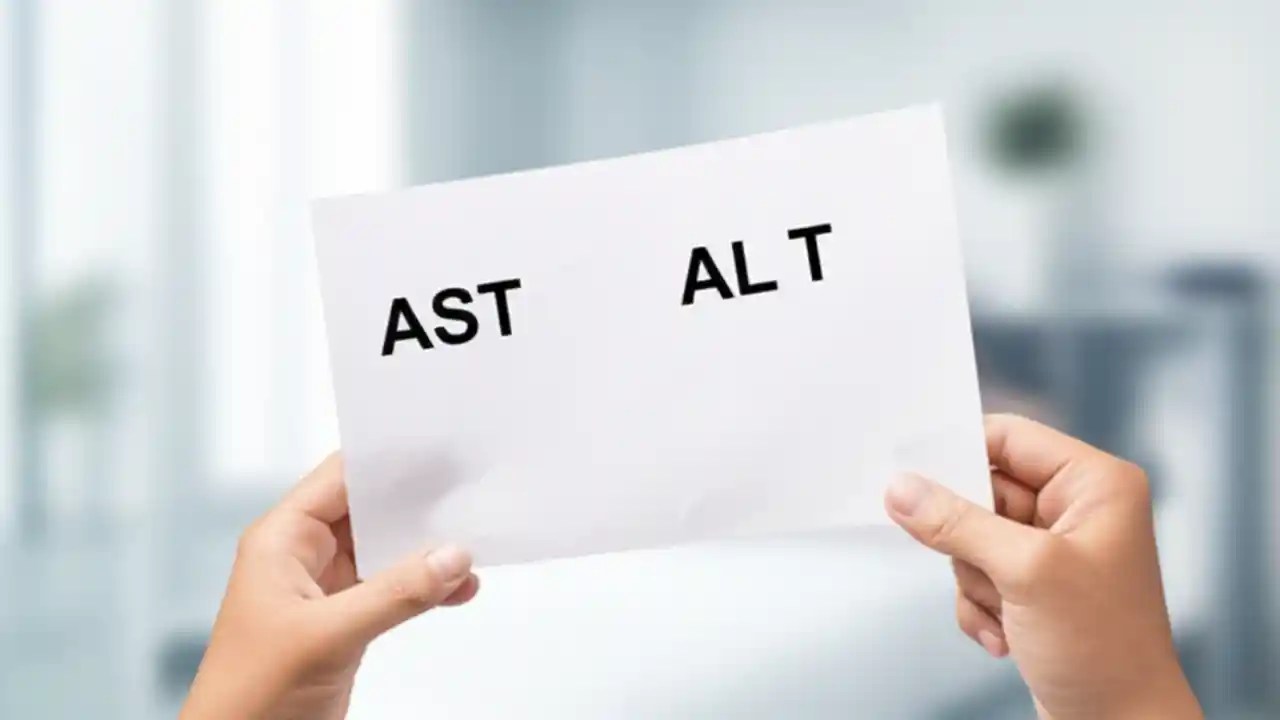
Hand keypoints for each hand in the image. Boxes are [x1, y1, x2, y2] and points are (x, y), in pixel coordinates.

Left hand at [181, 454, 479, 719]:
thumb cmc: (249, 696)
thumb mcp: (327, 636)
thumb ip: (395, 593)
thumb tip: (453, 556)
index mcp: (281, 540)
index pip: (340, 477)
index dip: (388, 460)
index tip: (440, 450)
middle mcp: (302, 556)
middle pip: (369, 509)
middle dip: (418, 503)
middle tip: (470, 489)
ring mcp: (325, 590)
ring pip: (387, 550)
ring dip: (428, 549)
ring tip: (475, 539)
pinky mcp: (345, 622)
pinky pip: (395, 589)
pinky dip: (428, 587)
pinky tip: (460, 588)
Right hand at [884, 414, 1201, 719]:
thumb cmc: (1106, 652)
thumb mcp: (1026, 574)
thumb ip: (958, 523)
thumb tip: (903, 489)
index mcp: (1095, 484)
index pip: (1009, 437)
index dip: (959, 452)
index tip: (910, 473)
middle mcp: (1077, 510)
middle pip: (981, 491)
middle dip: (971, 541)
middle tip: (985, 568)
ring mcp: (1053, 550)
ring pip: (970, 537)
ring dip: (975, 581)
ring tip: (1010, 613)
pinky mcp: (1032, 587)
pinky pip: (975, 573)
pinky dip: (978, 605)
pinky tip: (1007, 634)